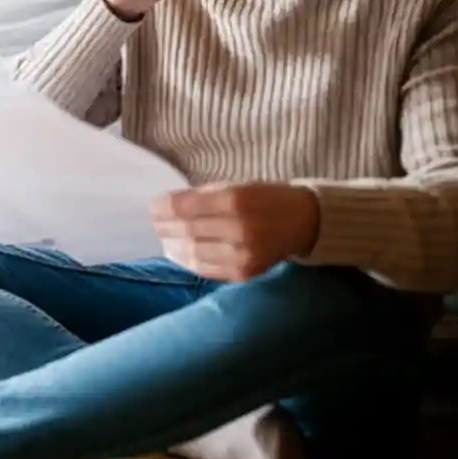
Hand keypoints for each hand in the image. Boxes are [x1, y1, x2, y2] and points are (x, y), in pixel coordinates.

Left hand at [150, 183, 320, 281]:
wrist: (305, 222)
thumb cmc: (267, 197)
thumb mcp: (238, 185)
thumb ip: (204, 196)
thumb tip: (167, 206)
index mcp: (237, 200)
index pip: (185, 208)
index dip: (163, 208)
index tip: (153, 206)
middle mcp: (239, 230)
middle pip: (186, 231)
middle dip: (165, 227)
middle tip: (155, 223)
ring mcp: (242, 255)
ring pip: (193, 253)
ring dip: (173, 246)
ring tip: (164, 239)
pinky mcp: (244, 273)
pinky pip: (207, 269)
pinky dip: (188, 261)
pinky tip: (180, 253)